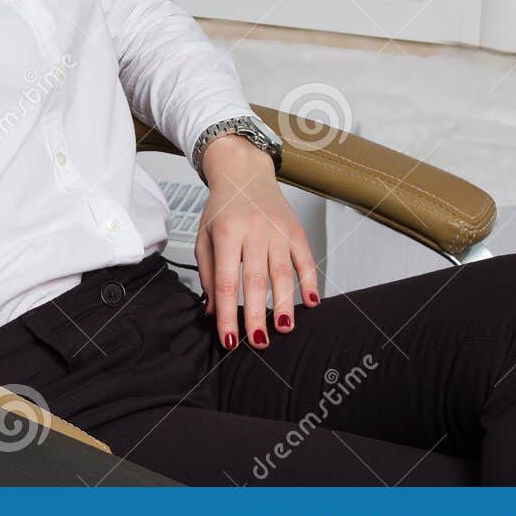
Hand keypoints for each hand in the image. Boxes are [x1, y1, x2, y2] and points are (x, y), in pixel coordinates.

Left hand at [193, 135, 319, 351]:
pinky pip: (306, 259)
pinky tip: (311, 303)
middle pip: (255, 280)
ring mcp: (277, 231)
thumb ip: (207, 274)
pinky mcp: (296, 230)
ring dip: (285, 302)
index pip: (225, 281)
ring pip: (282, 272)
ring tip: (284, 328)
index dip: (227, 314)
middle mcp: (253, 232)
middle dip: (256, 314)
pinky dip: (310, 281)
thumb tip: (213, 311)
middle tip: (258, 342)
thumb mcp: (204, 237)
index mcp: (226, 234)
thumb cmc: (222, 209)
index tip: (230, 340)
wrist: (244, 173)